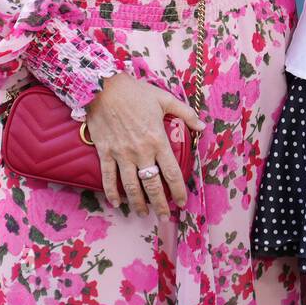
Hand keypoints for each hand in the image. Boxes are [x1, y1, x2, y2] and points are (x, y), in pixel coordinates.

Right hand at [83, 72, 205, 219]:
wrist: (103, 88)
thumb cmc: (136, 92)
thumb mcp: (165, 99)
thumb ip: (185, 113)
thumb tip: (202, 126)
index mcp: (158, 140)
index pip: (171, 172)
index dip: (178, 190)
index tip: (183, 202)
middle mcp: (141, 152)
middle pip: (152, 185)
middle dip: (160, 204)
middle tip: (164, 216)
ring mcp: (121, 154)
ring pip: (131, 186)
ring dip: (138, 203)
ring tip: (143, 213)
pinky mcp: (105, 153)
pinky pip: (109, 178)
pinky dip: (112, 192)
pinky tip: (117, 203)